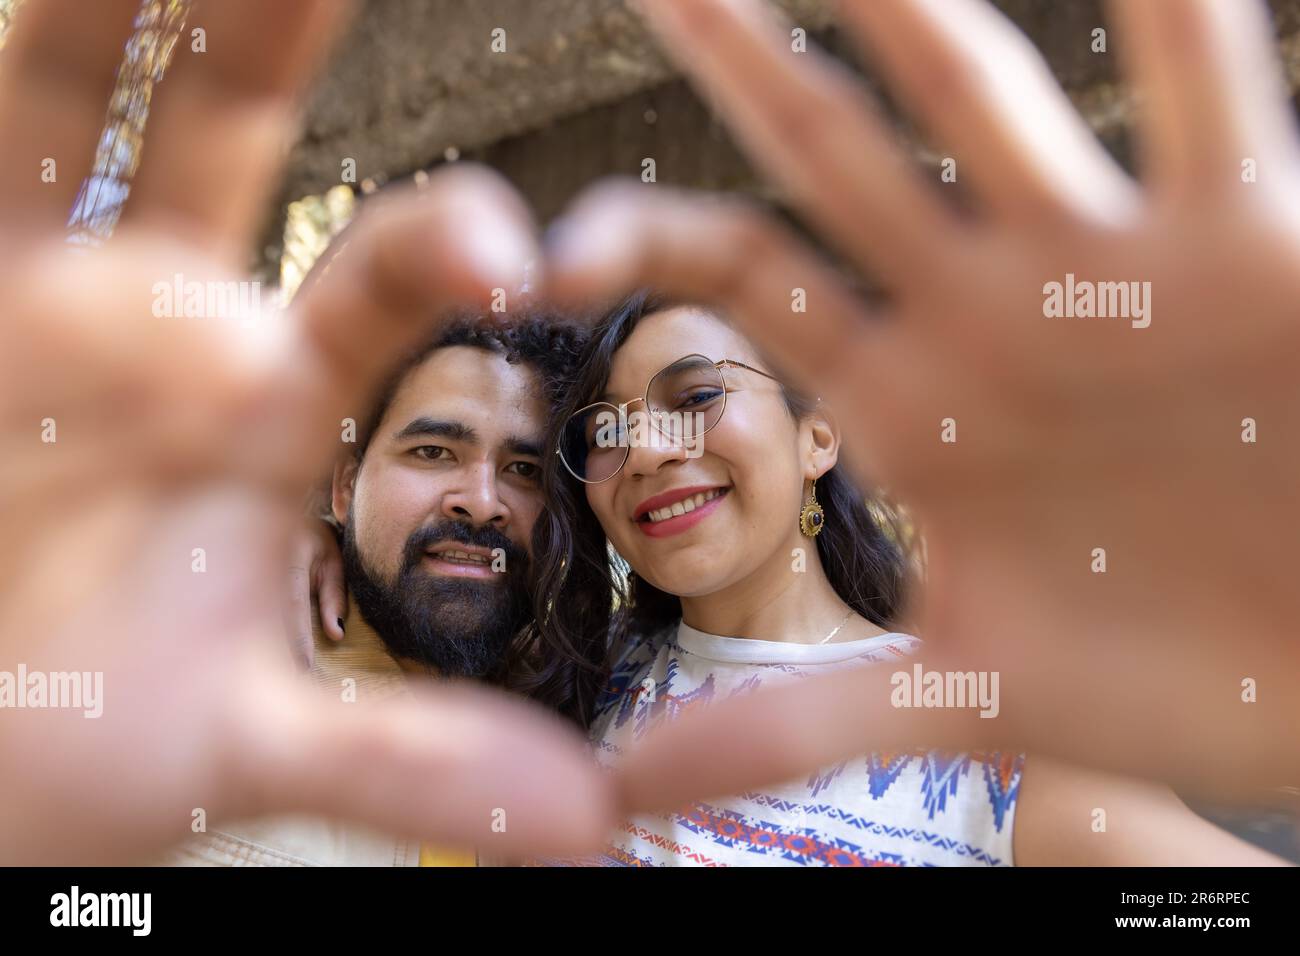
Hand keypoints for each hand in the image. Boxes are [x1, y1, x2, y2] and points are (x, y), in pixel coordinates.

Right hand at [0, 0, 611, 863]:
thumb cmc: (90, 743)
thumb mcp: (248, 747)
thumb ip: (403, 760)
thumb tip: (579, 823)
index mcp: (273, 393)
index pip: (383, 278)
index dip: (443, 244)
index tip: (507, 242)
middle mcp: (168, 311)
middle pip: (232, 119)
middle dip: (269, 13)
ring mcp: (41, 287)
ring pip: (74, 93)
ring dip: (98, 3)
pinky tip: (10, 14)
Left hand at [548, 0, 1299, 803]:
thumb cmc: (1161, 675)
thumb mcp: (957, 692)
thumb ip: (787, 724)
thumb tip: (616, 796)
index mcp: (909, 391)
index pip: (742, 274)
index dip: (641, 241)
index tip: (540, 253)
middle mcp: (987, 305)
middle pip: (834, 148)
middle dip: (747, 56)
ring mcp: (1111, 263)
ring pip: (987, 99)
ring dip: (911, 10)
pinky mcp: (1254, 240)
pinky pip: (1211, 85)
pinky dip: (1180, 11)